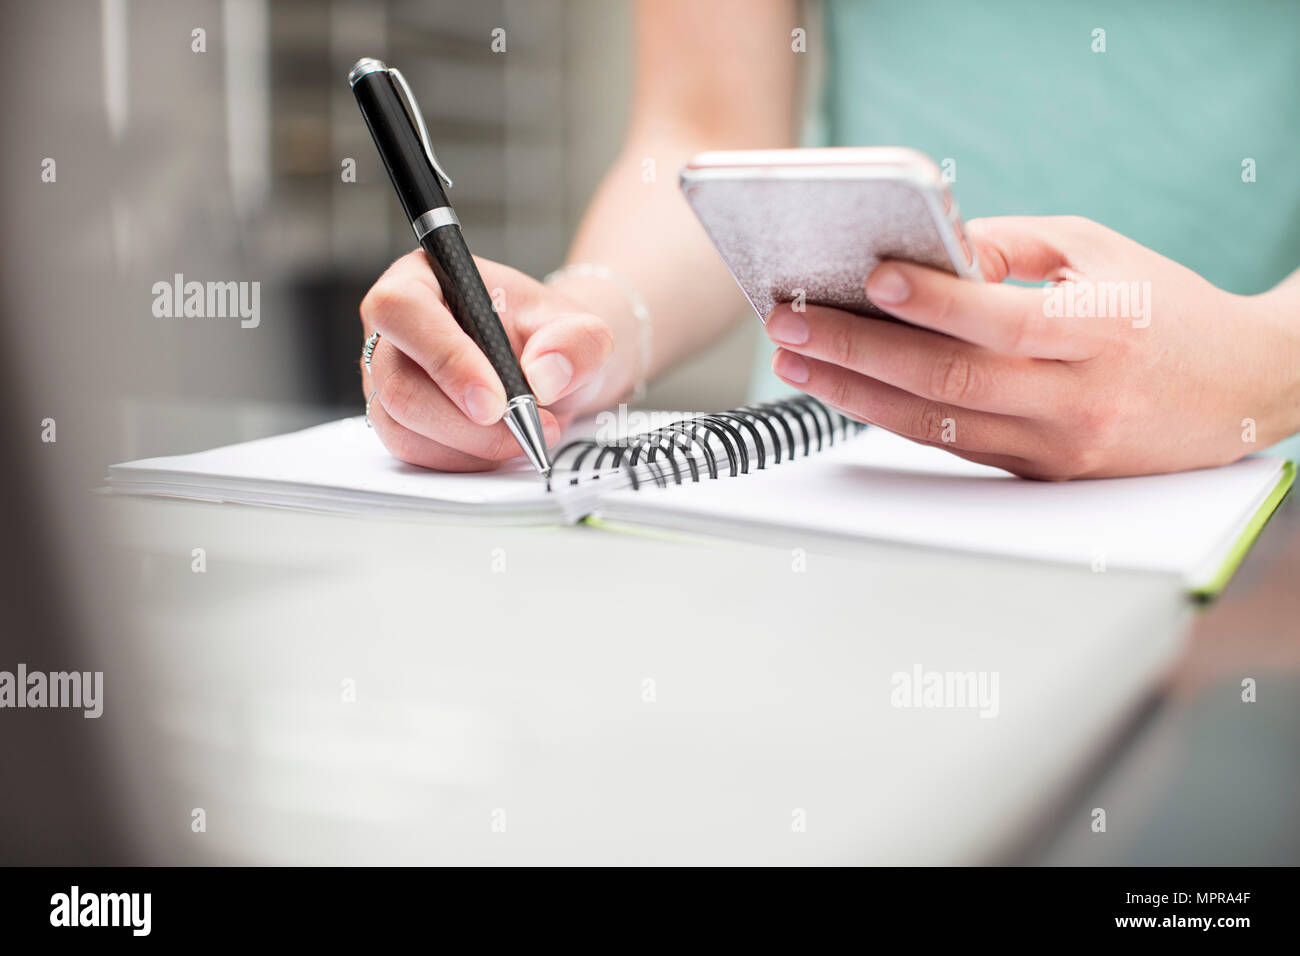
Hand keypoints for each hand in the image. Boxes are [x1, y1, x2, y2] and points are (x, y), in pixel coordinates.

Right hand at [360, 252, 629, 470]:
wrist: (550, 371)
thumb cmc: (550, 338)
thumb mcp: (582, 330)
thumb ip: (576, 343)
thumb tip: (544, 376)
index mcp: (423, 276)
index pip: (403, 308)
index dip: (444, 358)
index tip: (495, 402)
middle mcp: (393, 328)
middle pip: (399, 383)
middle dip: (466, 422)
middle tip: (527, 429)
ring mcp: (387, 378)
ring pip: (404, 428)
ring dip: (472, 446)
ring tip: (526, 434)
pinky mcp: (396, 420)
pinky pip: (416, 453)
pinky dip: (465, 460)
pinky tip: (501, 446)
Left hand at [766, 216, 1299, 478]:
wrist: (1242, 388)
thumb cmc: (1162, 307)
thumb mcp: (1095, 250)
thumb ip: (1006, 247)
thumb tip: (921, 253)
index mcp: (1102, 329)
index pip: (999, 319)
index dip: (930, 302)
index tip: (868, 277)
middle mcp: (1077, 398)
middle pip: (948, 381)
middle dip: (856, 350)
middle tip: (789, 324)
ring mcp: (1058, 448)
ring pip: (937, 426)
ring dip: (854, 393)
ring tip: (796, 361)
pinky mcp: (1042, 476)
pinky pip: (953, 447)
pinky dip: (893, 418)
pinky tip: (848, 390)